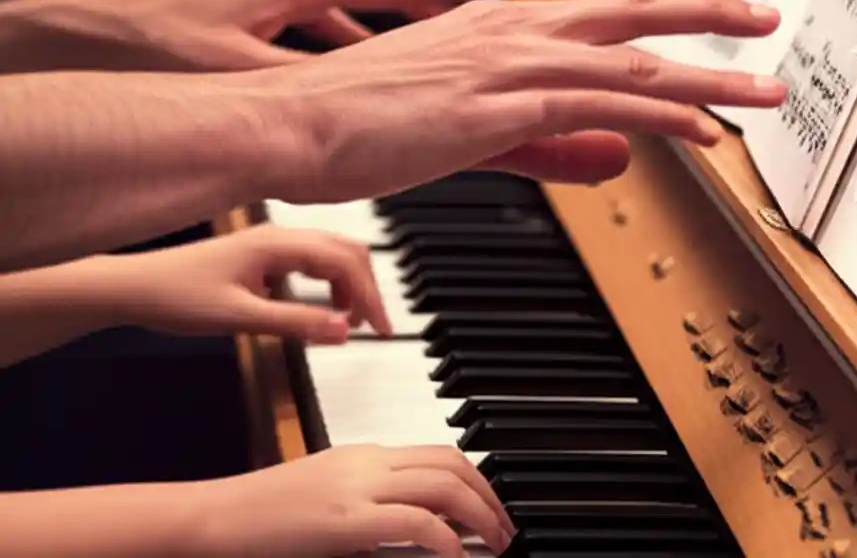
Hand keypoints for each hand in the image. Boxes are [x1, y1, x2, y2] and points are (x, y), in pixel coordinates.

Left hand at [0, 0, 487, 72]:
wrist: (61, 32)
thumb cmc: (137, 42)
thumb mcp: (235, 70)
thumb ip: (303, 79)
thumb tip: (360, 96)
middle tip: (451, 6)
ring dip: (368, 13)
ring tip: (403, 37)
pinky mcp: (228, 6)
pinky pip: (297, 12)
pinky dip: (326, 30)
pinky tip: (330, 58)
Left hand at [101, 225, 388, 341]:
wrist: (133, 288)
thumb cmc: (176, 296)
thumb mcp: (240, 318)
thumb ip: (296, 323)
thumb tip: (343, 330)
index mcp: (278, 244)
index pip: (344, 262)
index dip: (369, 295)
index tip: (380, 328)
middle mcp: (280, 237)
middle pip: (347, 252)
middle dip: (369, 288)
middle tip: (378, 326)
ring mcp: (273, 244)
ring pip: (333, 255)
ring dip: (352, 286)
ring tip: (354, 322)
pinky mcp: (264, 256)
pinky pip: (313, 262)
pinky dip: (332, 284)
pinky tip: (327, 309)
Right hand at [194, 445, 514, 557]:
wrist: (211, 520)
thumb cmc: (260, 520)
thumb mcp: (326, 503)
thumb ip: (371, 507)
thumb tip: (416, 528)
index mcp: (363, 456)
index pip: (438, 453)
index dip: (474, 479)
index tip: (491, 509)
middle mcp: (366, 463)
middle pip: (451, 463)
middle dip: (489, 495)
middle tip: (506, 529)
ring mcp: (356, 487)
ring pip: (444, 484)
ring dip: (481, 514)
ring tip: (496, 544)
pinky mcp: (345, 520)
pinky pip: (416, 522)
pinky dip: (446, 539)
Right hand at [260, 0, 787, 195]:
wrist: (289, 124)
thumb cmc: (357, 124)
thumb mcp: (472, 131)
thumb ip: (552, 144)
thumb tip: (618, 152)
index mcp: (500, 29)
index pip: (605, 18)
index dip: (668, 19)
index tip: (716, 24)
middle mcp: (514, 33)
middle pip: (635, 15)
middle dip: (711, 18)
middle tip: (767, 23)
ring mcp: (509, 64)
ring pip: (633, 62)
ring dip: (708, 75)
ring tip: (764, 90)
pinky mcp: (500, 104)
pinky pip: (599, 105)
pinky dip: (660, 114)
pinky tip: (702, 127)